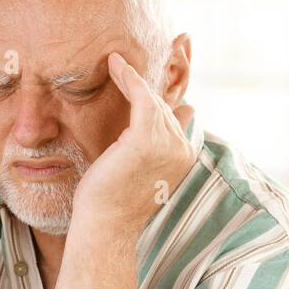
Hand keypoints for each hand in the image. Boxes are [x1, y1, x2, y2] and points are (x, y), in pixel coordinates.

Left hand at [71, 52, 195, 237]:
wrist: (104, 226)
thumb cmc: (113, 200)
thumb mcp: (141, 166)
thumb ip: (159, 141)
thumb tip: (182, 111)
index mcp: (183, 157)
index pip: (172, 117)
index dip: (155, 98)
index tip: (141, 77)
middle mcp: (181, 150)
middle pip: (163, 108)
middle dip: (143, 89)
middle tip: (120, 64)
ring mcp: (168, 145)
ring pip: (153, 101)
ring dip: (132, 80)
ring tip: (114, 63)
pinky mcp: (147, 140)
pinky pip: (141, 97)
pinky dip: (129, 78)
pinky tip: (114, 64)